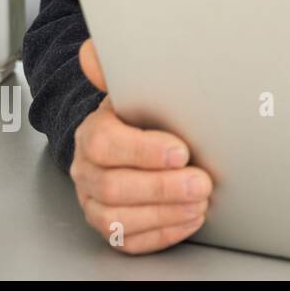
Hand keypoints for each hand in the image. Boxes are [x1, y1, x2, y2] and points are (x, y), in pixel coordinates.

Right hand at [70, 37, 213, 254]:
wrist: (126, 145)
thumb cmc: (138, 118)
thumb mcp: (133, 90)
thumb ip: (119, 70)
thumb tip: (94, 50)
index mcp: (93, 133)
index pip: (106, 144)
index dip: (144, 151)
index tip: (181, 151)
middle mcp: (87, 171)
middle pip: (115, 186)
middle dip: (163, 187)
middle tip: (202, 182)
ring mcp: (95, 203)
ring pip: (120, 218)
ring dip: (166, 212)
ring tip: (200, 202)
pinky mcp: (110, 228)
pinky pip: (130, 240)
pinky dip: (163, 233)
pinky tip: (189, 218)